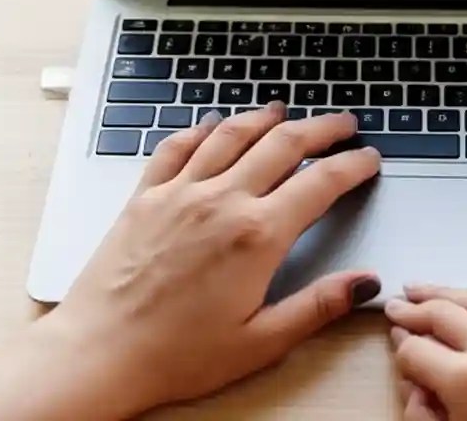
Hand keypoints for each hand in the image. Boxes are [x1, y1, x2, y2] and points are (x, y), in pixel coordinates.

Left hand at [37, 104, 383, 416]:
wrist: (98, 354)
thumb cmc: (175, 356)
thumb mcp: (262, 343)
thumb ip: (319, 306)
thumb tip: (366, 283)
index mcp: (257, 236)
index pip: (321, 183)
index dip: (352, 165)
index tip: (368, 158)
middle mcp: (221, 202)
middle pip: (283, 144)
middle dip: (320, 128)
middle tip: (341, 123)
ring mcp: (179, 193)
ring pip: (231, 134)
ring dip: (264, 118)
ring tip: (283, 110)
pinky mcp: (144, 197)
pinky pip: (177, 146)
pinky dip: (202, 129)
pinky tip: (212, 126)